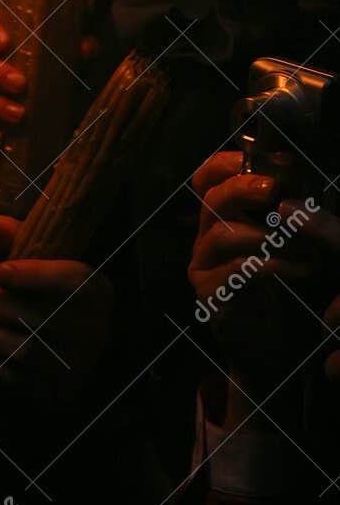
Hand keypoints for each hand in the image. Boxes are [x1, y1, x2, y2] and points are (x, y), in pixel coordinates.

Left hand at [0, 215, 111, 406]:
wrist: (78, 347)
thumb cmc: (51, 293)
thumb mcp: (45, 257)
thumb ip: (12, 235)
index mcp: (94, 291)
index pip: (69, 282)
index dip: (33, 276)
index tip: (0, 271)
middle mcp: (91, 331)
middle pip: (35, 317)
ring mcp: (73, 366)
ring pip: (20, 350)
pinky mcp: (52, 393)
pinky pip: (12, 379)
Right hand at [189, 152, 323, 406]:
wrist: (271, 346)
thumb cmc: (281, 289)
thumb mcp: (286, 243)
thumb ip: (286, 213)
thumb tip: (294, 174)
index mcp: (222, 218)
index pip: (206, 179)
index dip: (224, 164)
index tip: (251, 158)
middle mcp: (206, 237)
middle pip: (211, 199)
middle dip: (243, 189)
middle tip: (274, 191)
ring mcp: (203, 266)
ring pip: (221, 234)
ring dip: (265, 234)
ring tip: (300, 244)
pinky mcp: (210, 295)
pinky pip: (234, 272)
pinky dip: (267, 266)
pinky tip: (294, 268)